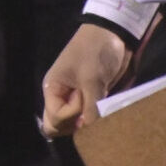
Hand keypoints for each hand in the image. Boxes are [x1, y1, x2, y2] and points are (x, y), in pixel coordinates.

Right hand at [41, 22, 130, 137]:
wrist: (112, 34)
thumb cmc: (95, 53)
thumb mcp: (92, 79)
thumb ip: (90, 108)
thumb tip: (90, 132)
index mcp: (52, 89)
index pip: (54, 118)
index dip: (70, 115)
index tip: (84, 98)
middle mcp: (61, 97)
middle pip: (58, 125)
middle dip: (73, 126)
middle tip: (90, 116)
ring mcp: (75, 98)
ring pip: (73, 124)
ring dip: (86, 125)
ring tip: (99, 115)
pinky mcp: (91, 98)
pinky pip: (88, 117)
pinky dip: (95, 120)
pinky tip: (105, 116)